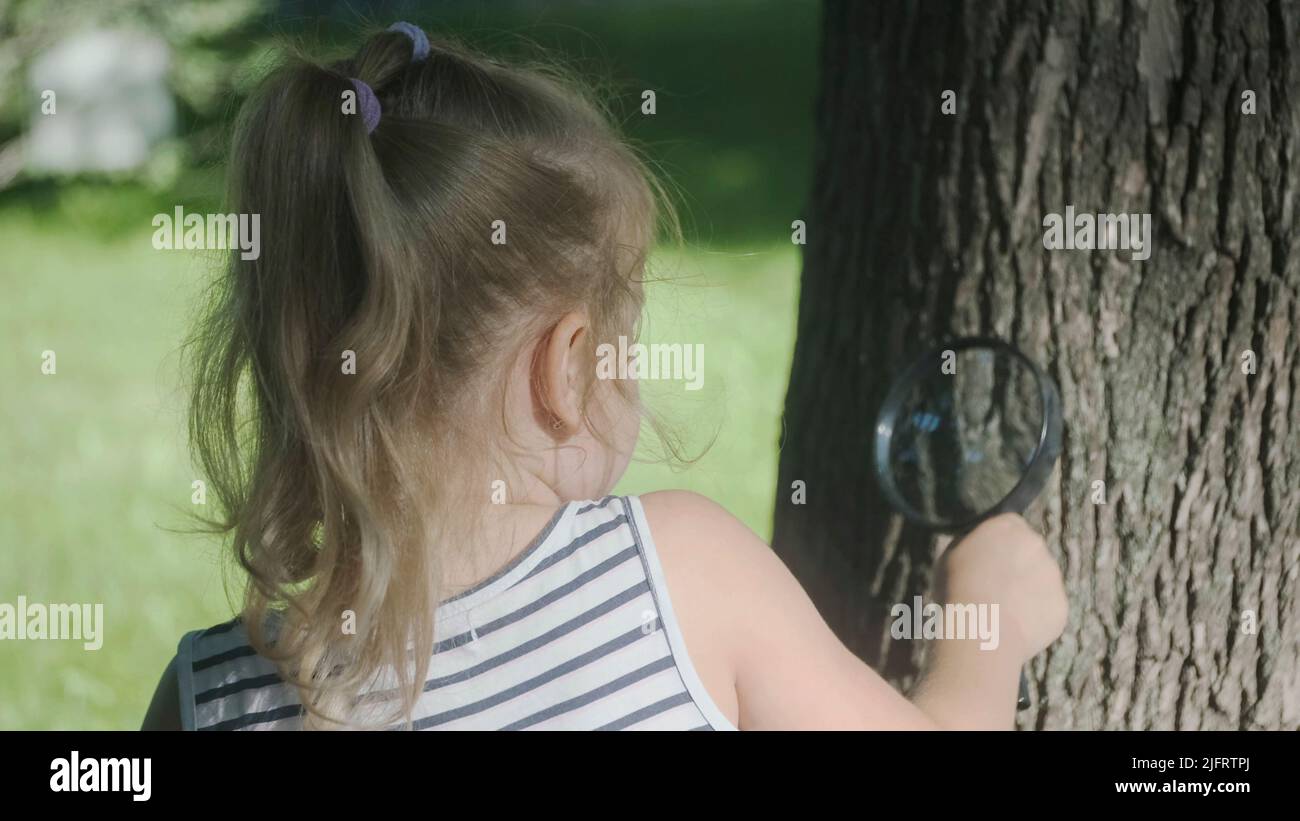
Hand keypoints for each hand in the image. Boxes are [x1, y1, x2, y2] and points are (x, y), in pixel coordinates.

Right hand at [932, 513, 1067, 662]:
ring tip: (1002, 610)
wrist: (981, 630)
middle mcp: (1036, 544)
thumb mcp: (949, 555)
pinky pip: (1047, 607)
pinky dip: (1034, 615)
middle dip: (1016, 564)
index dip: (997, 542)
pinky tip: (1014, 626)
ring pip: (1041, 579)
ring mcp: (1053, 576)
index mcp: (1008, 526)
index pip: (1009, 523)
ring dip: (1027, 589)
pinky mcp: (1061, 605)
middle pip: (1029, 550)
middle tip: (995, 586)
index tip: (986, 558)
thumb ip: (971, 545)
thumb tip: (977, 549)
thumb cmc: (956, 589)